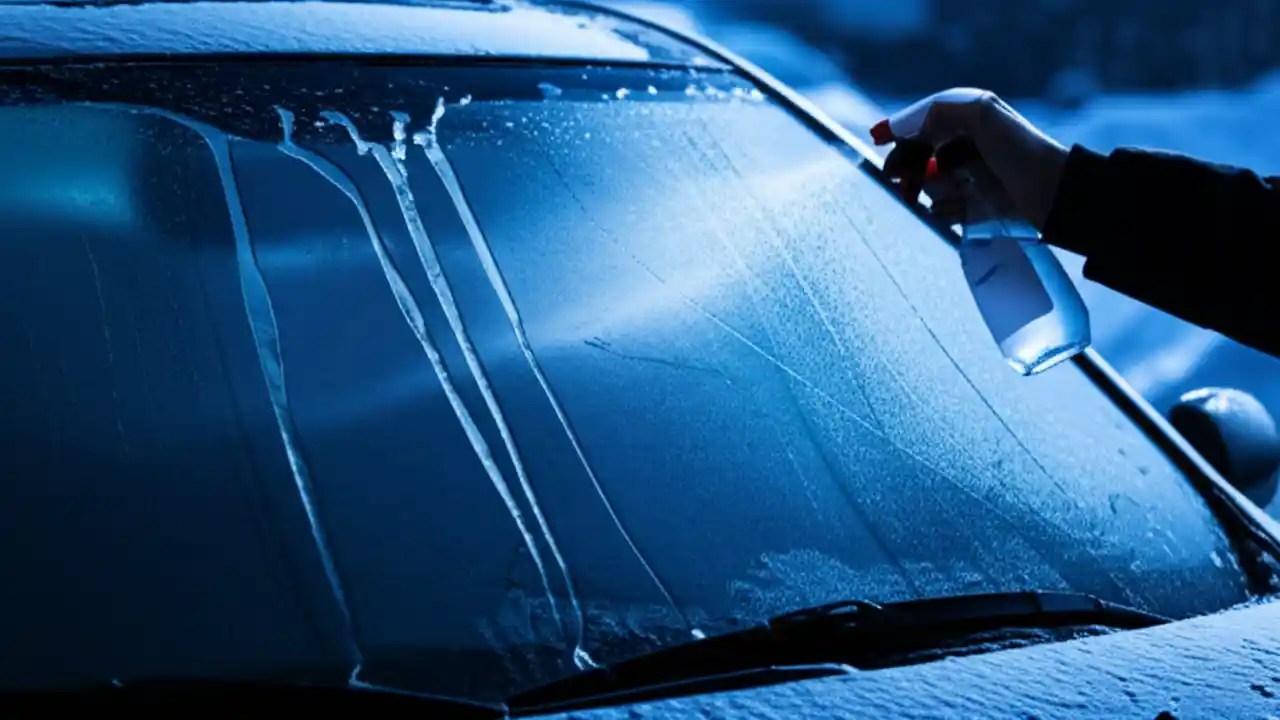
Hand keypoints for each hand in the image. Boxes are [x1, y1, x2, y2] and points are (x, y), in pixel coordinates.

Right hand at [877, 89, 1069, 230]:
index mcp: (965, 119)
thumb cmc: (1020, 151)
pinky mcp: (972, 207)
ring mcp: (967, 178)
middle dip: (908, 167)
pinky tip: (960, 209)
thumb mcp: (980, 114)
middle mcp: (963, 146)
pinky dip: (944, 211)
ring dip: (932, 191)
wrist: (1054, 193)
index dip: (897, 133)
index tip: (878, 142)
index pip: (917, 125)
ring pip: (926, 186)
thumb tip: (896, 128)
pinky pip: (941, 211)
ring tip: (953, 193)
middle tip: (902, 180)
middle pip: (916, 158)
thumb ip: (937, 112)